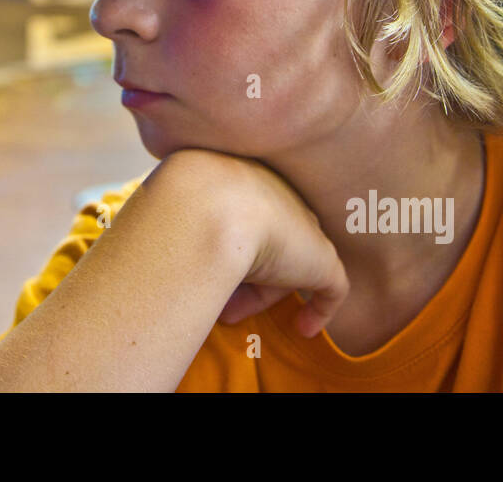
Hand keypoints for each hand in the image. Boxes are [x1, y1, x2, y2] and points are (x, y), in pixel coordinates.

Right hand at [164, 148, 348, 338]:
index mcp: (241, 173)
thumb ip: (181, 222)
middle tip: (212, 296)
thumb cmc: (177, 207)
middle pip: (267, 237)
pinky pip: (331, 288)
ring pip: (287, 263)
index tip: (199, 266)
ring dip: (261, 293)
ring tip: (227, 312)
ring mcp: (302, 224)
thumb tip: (171, 252)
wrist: (203, 210)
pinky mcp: (322, 260)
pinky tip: (303, 328)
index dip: (223, 247)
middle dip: (243, 271)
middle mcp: (275, 192)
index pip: (241, 212)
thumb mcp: (173, 206)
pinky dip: (319, 310)